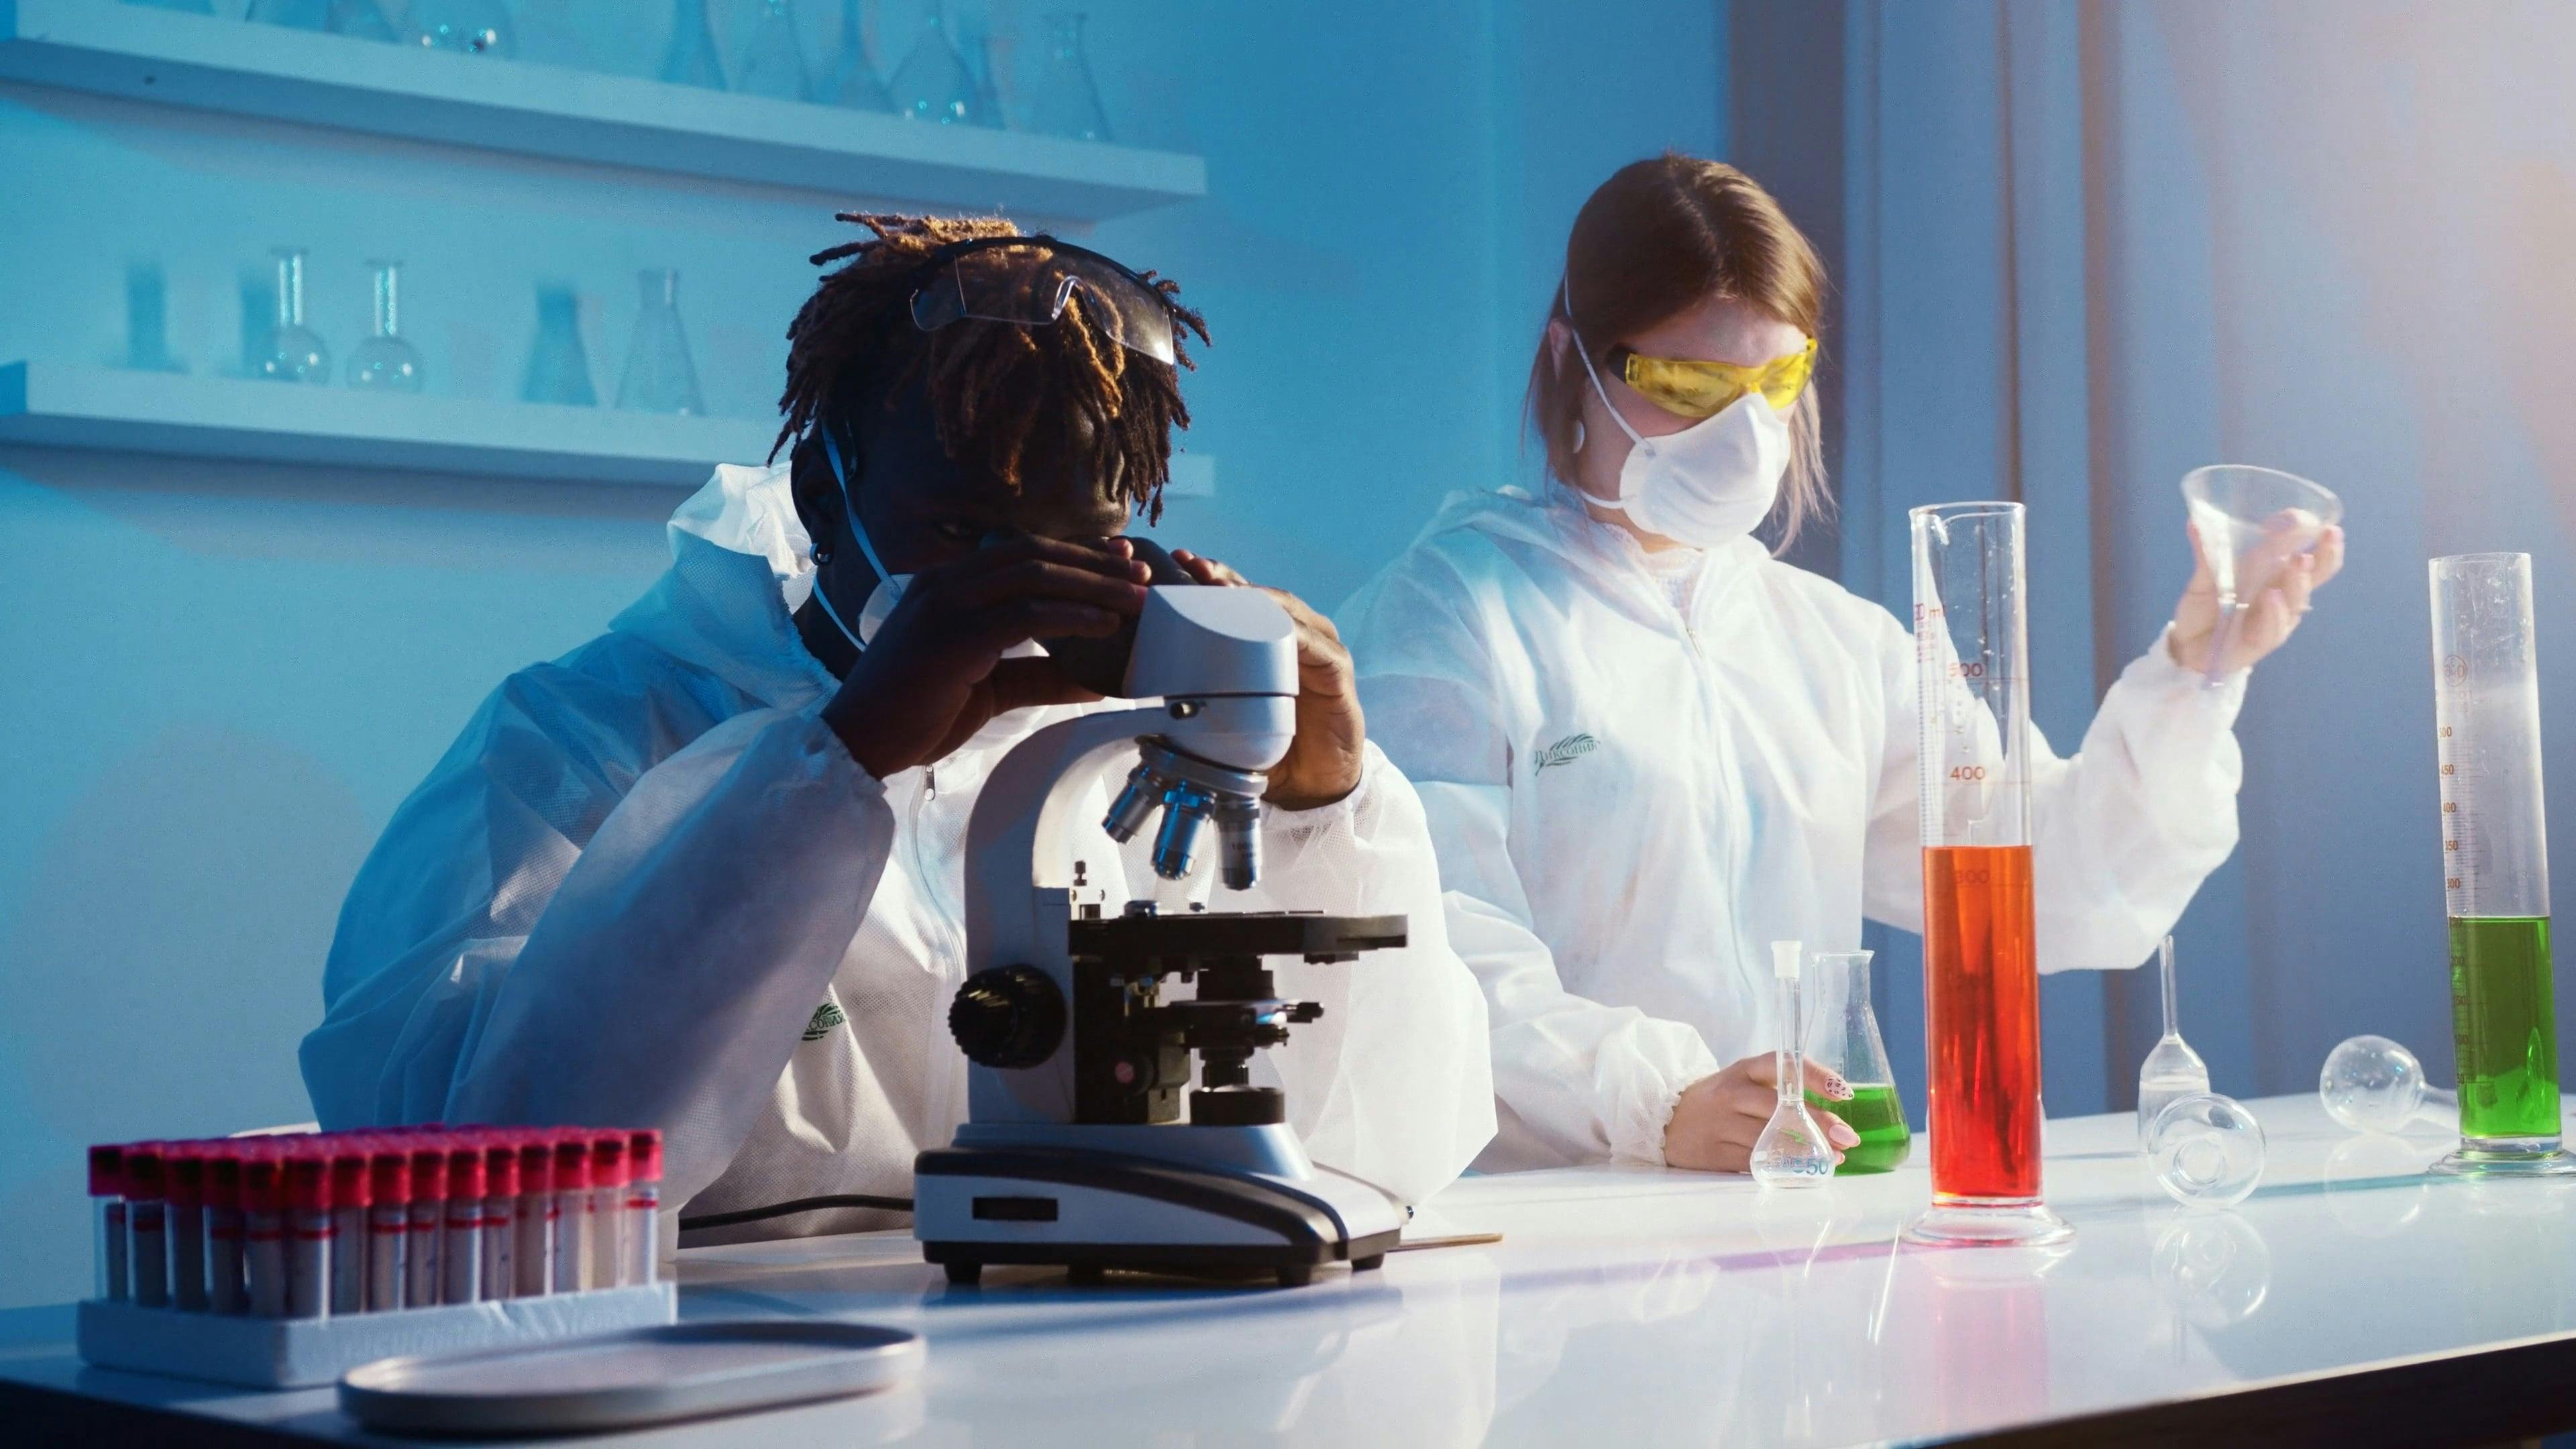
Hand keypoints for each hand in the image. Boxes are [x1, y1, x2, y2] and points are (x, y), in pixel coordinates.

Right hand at [821, 536, 1148, 777]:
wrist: (860, 742)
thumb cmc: (918, 714)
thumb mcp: (992, 689)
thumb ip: (1041, 676)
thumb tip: (1099, 679)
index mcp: (949, 585)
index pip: (1024, 554)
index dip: (1077, 554)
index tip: (1122, 559)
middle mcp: (946, 584)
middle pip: (1036, 556)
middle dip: (1095, 563)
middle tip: (1142, 575)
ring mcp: (946, 605)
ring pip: (1034, 576)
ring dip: (1093, 584)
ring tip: (1137, 599)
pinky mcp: (951, 637)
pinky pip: (1024, 616)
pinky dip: (1070, 616)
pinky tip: (1103, 626)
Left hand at [1171, 549, 1365, 809]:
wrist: (1313, 782)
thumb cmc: (1270, 744)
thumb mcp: (1230, 716)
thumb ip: (1202, 702)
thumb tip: (1146, 703)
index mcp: (1269, 640)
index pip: (1240, 599)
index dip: (1213, 578)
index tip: (1181, 562)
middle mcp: (1297, 634)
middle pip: (1261, 596)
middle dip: (1228, 579)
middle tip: (1195, 567)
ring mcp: (1320, 648)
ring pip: (1287, 612)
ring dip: (1257, 598)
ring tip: (1226, 590)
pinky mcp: (1336, 671)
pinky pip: (1315, 647)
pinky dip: (1295, 634)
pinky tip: (1274, 626)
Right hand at [1664, 1053, 1859, 1172]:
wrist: (1664, 1121)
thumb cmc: (1717, 1102)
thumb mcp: (1741, 1083)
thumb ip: (1777, 1092)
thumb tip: (1830, 1116)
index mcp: (1742, 1071)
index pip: (1782, 1065)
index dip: (1815, 1076)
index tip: (1843, 1092)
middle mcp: (1732, 1094)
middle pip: (1782, 1108)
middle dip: (1820, 1123)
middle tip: (1847, 1136)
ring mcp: (1721, 1124)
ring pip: (1771, 1138)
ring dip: (1807, 1150)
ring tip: (1833, 1158)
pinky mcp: (1714, 1153)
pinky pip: (1755, 1161)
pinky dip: (1783, 1167)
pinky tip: (1801, 1170)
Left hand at [2169, 517, 2344, 674]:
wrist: (2187, 644)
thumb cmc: (2207, 607)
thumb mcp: (2205, 578)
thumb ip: (2205, 554)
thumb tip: (2195, 522)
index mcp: (2276, 575)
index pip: (2308, 553)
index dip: (2315, 537)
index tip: (2310, 517)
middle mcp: (2283, 595)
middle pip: (2316, 575)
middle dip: (2326, 554)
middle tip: (2330, 533)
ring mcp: (2274, 619)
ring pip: (2296, 600)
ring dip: (2299, 580)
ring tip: (2300, 561)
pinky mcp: (2259, 643)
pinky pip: (2272, 629)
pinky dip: (2274, 613)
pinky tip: (2273, 597)